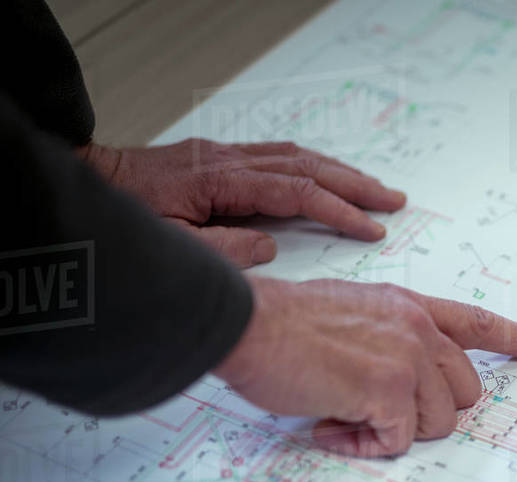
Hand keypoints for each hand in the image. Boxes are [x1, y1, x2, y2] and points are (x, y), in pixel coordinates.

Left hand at [79, 139, 405, 266]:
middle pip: (307, 166)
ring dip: (340, 173)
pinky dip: (313, 167)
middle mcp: (226, 160)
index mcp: (219, 180)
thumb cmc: (121, 223)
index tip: (371, 228)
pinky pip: (277, 157)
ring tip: (375, 190)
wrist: (83, 186)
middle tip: (394, 201)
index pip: (297, 192)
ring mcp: (222, 157)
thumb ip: (226, 251)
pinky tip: (328, 177)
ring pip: (296, 157)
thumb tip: (271, 246)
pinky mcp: (215, 161)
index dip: (339, 210)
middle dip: (355, 185)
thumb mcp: (173, 252)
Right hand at [214, 277, 516, 457]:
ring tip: (341, 416)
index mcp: (408, 308)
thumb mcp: (349, 314)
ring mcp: (408, 357)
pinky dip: (362, 446)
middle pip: (464, 392)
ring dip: (390, 432)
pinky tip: (329, 426)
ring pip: (437, 423)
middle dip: (426, 414)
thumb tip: (394, 388)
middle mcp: (417, 328)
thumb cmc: (280, 324)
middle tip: (373, 411)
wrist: (246, 323)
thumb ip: (384, 341)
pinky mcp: (390, 389)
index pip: (475, 324)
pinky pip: (397, 441)